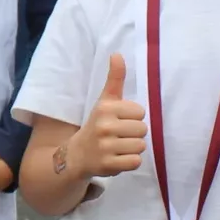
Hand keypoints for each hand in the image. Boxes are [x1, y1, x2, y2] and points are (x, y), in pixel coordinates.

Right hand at [67, 53, 146, 178]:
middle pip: (142, 130)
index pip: (140, 112)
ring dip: (132, 149)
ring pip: (140, 146)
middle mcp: (104, 126)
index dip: (133, 118)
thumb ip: (115, 78)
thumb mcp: (104, 101)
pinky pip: (135, 162)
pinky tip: (117, 158)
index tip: (119, 121)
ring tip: (118, 147)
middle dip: (133, 134)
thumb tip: (117, 54)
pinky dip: (129, 162)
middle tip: (118, 136)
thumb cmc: (97, 124)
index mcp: (105, 108)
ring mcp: (105, 147)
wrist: (77, 155)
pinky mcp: (108, 165)